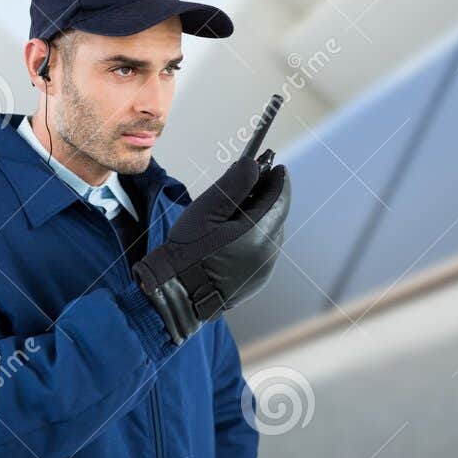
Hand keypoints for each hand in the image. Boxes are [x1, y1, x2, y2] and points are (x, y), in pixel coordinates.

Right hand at [133, 157, 289, 345]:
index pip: (280, 198)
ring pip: (270, 232)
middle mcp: (269, 252)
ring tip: (235, 210)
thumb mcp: (207, 210)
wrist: (178, 293)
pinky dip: (255, 236)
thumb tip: (253, 164)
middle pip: (276, 214)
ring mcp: (265, 268)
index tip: (274, 165)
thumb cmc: (188, 251)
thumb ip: (233, 185)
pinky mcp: (257, 279)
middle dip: (265, 196)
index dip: (277, 178)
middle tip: (248, 182)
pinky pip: (263, 250)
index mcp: (259, 233)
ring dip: (260, 217)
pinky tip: (233, 234)